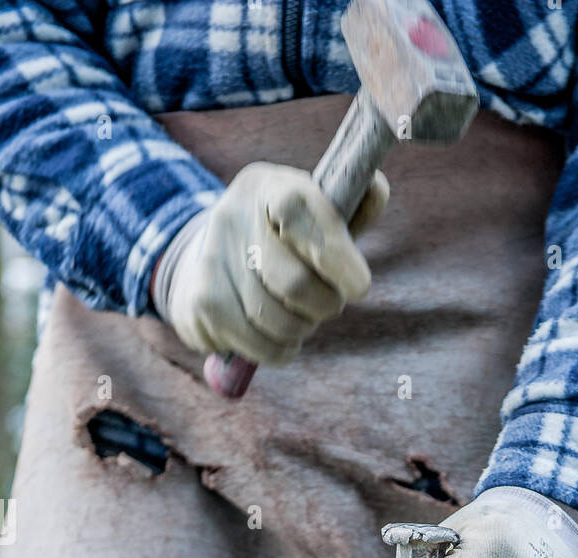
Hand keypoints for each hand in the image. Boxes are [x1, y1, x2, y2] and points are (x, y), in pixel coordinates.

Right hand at [151, 163, 388, 362]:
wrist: (215, 262)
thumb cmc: (287, 239)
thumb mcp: (318, 214)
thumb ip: (353, 207)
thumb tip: (376, 188)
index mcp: (270, 187)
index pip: (297, 211)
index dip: (333, 253)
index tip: (360, 289)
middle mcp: (233, 215)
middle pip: (294, 284)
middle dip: (324, 304)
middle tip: (328, 303)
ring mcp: (212, 259)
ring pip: (277, 321)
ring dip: (301, 329)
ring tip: (297, 315)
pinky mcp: (201, 303)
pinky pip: (259, 346)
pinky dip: (277, 350)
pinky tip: (272, 334)